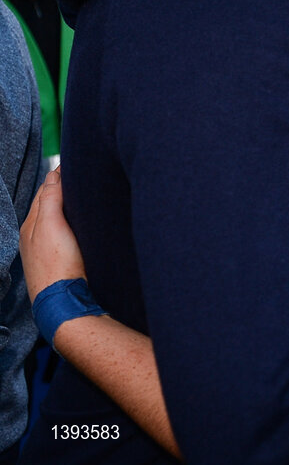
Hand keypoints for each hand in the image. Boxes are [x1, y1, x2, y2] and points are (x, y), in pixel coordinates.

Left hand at [20, 168, 85, 300]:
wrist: (63, 301)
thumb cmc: (57, 263)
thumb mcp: (51, 225)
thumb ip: (51, 198)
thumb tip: (54, 174)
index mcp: (30, 225)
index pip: (44, 190)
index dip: (59, 175)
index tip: (75, 162)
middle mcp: (35, 236)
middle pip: (48, 204)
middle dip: (61, 188)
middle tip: (80, 174)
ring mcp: (45, 249)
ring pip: (56, 218)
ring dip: (66, 205)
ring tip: (82, 194)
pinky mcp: (59, 260)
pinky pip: (63, 232)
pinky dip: (70, 221)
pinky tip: (81, 223)